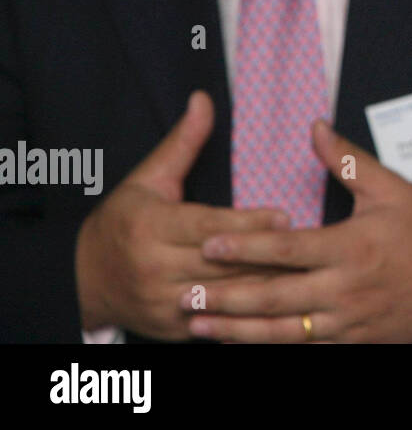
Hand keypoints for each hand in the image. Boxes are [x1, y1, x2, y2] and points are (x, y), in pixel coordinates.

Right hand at [75, 91, 292, 338]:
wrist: (81, 281)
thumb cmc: (121, 223)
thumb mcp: (147, 179)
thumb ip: (183, 142)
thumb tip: (203, 99)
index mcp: (150, 228)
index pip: (207, 227)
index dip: (247, 223)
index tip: (285, 216)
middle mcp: (154, 268)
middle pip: (221, 263)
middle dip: (267, 256)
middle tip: (312, 245)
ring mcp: (163, 303)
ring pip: (225, 297)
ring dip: (267, 286)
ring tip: (306, 271)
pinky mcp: (172, 330)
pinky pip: (217, 323)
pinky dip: (248, 314)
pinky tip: (281, 303)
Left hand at [185, 120, 411, 342]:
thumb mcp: (391, 188)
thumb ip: (347, 160)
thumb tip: (315, 127)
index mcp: (351, 247)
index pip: (287, 249)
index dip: (246, 248)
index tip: (208, 245)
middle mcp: (345, 288)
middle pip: (275, 297)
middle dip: (226, 297)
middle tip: (185, 294)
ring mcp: (348, 321)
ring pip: (282, 332)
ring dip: (237, 331)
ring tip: (198, 327)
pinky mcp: (353, 342)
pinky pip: (305, 350)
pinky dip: (270, 349)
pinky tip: (241, 345)